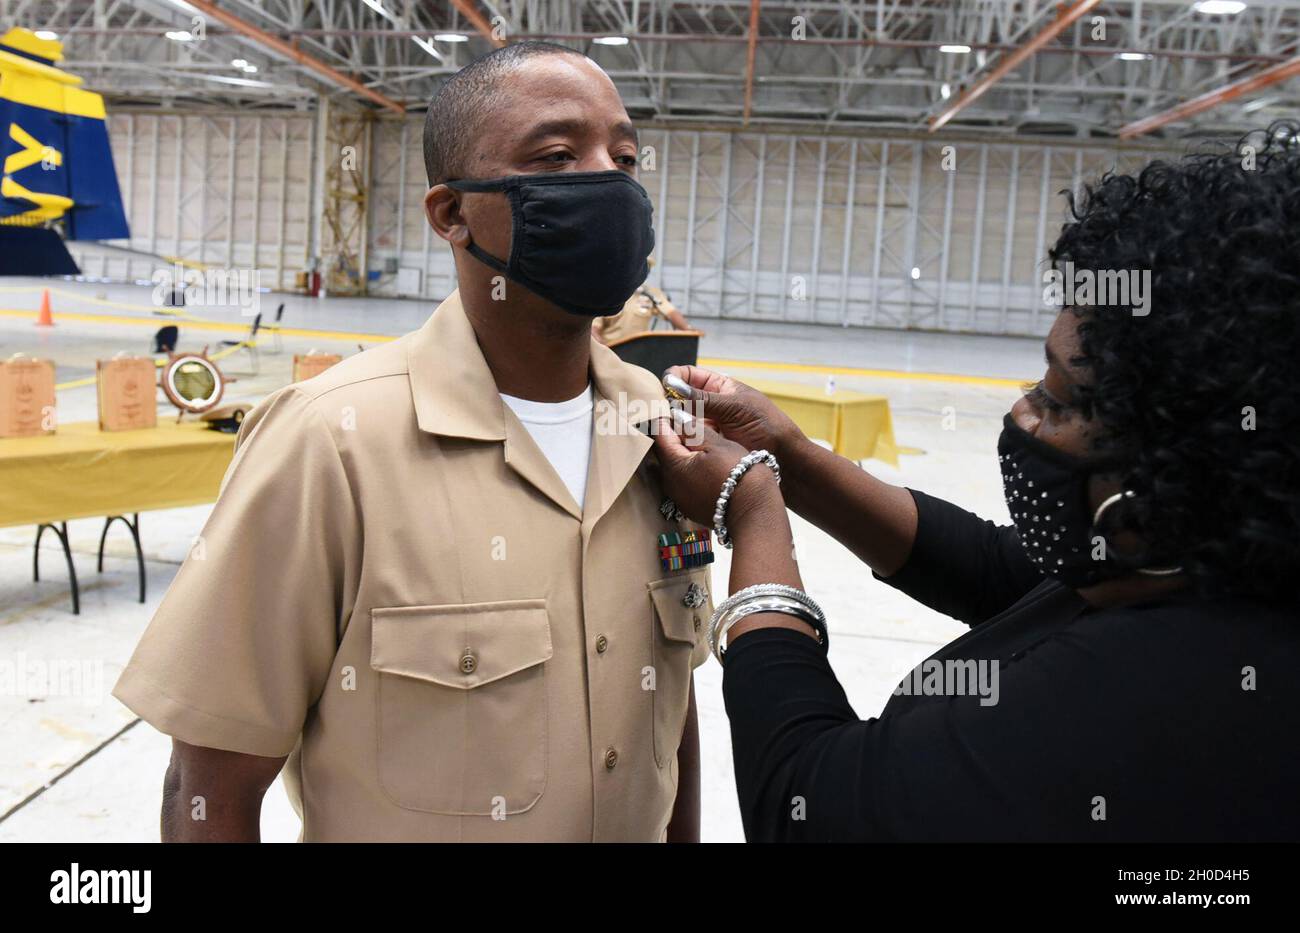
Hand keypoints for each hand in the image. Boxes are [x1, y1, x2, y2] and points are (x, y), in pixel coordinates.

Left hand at [652, 413, 781, 528]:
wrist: (757, 513)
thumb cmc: (740, 474)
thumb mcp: (717, 444)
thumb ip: (693, 429)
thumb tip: (677, 416)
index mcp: (673, 466)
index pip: (660, 435)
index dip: (667, 418)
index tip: (674, 407)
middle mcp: (671, 485)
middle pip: (666, 452)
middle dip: (676, 435)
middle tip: (690, 420)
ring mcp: (681, 499)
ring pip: (677, 467)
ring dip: (685, 452)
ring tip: (703, 440)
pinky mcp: (692, 507)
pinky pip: (687, 481)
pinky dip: (693, 469)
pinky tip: (709, 462)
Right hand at [663, 366, 804, 459]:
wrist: (782, 458)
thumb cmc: (766, 426)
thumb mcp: (736, 407)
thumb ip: (704, 399)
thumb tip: (673, 384)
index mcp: (719, 387)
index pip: (688, 374)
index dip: (674, 377)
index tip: (664, 385)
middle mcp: (709, 405)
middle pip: (679, 397)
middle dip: (667, 401)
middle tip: (657, 408)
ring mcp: (706, 425)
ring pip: (679, 419)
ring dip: (670, 421)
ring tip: (661, 424)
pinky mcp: (704, 445)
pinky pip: (685, 438)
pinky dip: (676, 438)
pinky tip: (671, 439)